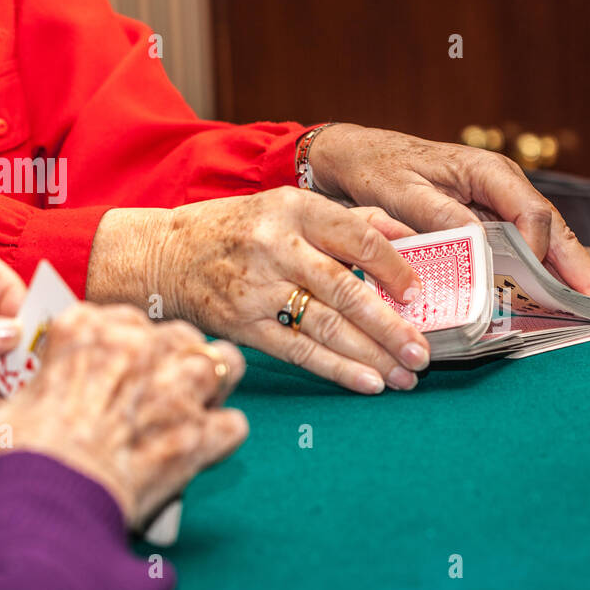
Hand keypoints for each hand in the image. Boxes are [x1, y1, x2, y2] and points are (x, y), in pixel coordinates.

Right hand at [0, 304, 247, 527]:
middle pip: (180, 335)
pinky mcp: (199, 435)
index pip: (124, 319)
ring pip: (224, 363)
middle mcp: (139, 349)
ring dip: (214, 384)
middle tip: (160, 387)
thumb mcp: (15, 402)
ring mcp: (175, 390)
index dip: (128, 345)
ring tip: (198, 404)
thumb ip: (49, 384)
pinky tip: (204, 449)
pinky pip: (233, 424)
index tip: (121, 365)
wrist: (43, 504)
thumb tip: (53, 395)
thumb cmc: (18, 459)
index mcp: (87, 332)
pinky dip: (222, 438)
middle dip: (175, 359)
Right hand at [88, 188, 429, 393]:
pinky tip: (368, 383)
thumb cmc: (244, 229)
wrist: (167, 254)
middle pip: (345, 290)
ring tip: (405, 376)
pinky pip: (298, 351)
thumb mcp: (292, 207)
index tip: (421, 295)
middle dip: (390, 326)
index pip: (357, 237)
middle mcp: (276, 247)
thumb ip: (352, 219)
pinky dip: (337, 369)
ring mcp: (257, 288)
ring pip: (325, 327)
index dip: (395, 268)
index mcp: (296, 209)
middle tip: (422, 352)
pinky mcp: (243, 325)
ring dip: (371, 355)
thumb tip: (412, 235)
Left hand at [307, 123, 589, 322]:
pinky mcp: (488, 221)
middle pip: (555, 232)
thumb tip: (478, 243)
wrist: (356, 155)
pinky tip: (551, 303)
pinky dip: (540, 276)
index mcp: (490, 173)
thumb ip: (441, 215)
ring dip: (568, 279)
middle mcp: (504, 186)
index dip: (539, 254)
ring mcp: (499, 204)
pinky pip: (523, 250)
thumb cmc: (378, 168)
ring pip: (546, 243)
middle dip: (581, 274)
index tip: (533, 288)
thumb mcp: (403, 192)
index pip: (533, 215)